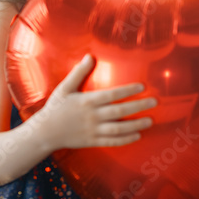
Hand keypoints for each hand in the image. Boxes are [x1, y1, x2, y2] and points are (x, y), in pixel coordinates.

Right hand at [27, 54, 155, 152]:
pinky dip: (126, 139)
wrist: (44, 133)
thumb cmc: (55, 108)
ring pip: (119, 129)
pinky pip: (112, 141)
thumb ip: (78, 73)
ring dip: (136, 124)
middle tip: (154, 102)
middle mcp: (92, 117)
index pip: (111, 95)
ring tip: (150, 120)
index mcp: (86, 101)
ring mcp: (93, 130)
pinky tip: (138, 135)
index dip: (128, 90)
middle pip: (119, 112)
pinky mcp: (93, 141)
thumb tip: (90, 56)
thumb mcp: (64, 88)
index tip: (142, 86)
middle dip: (138, 106)